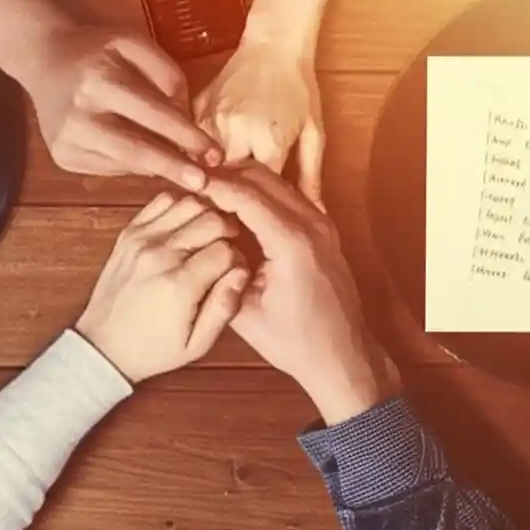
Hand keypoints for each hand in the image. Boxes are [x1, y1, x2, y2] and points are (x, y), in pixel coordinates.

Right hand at [4, 26, 222, 190]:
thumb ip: (167, 75)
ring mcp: (67, 141)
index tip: (214, 154)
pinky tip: (142, 154)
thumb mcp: (134, 44)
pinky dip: (133, 165)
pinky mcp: (62, 157)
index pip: (154, 116)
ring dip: (157, 167)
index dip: (187, 137)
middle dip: (174, 168)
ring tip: (182, 168)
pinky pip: (110, 169)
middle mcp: (79, 115)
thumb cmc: (98, 51)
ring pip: (125, 164)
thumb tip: (188, 121)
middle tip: (203, 183)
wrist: (44, 59)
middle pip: (137, 151)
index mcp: (100, 80)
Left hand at [75, 192, 248, 381]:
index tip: (234, 271)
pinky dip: (181, 205)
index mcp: (178, 287)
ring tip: (211, 234)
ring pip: (191, 203)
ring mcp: (141, 240)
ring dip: (208, 214)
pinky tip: (187, 225)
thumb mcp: (196, 346)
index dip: (239, 260)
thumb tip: (243, 272)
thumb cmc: (152, 349)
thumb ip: (224, 308)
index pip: (227, 251)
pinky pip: (163, 201)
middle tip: (228, 248)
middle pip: (213, 220)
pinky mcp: (129, 232)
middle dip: (229, 232)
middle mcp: (159, 257)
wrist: (103, 346)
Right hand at [193, 42, 325, 206]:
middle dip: (229, 199)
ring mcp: (213, 119)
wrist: (275, 43)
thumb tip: (315, 214)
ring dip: (212, 178)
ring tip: (218, 192)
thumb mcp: (313, 133)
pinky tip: (206, 163)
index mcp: (270, 141)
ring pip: (204, 164)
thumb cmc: (299, 88)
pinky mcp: (198, 108)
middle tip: (231, 216)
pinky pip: (191, 142)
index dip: (257, 209)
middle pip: (225, 183)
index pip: (257, 193)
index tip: (256, 223)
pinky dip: (198, 155)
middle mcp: (237, 131)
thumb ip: (310, 177)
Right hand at [202, 163, 396, 424]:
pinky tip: (238, 203)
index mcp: (292, 243)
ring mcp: (322, 222)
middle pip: (261, 177)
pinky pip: (289, 194)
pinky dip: (262, 191)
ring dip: (243, 180)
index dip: (212, 184)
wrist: (343, 355)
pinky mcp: (324, 228)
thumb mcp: (245, 313)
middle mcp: (312, 224)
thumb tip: (197, 243)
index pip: (245, 195)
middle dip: (225, 174)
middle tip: (193, 183)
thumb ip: (220, 273)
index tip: (186, 181)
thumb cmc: (296, 342)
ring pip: (276, 181)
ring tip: (210, 190)